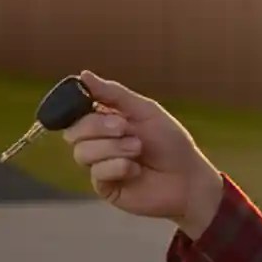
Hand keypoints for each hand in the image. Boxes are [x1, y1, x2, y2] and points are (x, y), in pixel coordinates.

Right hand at [63, 71, 224, 238]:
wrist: (187, 178)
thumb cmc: (170, 143)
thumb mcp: (144, 111)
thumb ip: (113, 94)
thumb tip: (83, 75)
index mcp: (105, 121)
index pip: (76, 112)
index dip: (77, 107)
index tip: (90, 102)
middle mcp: (98, 142)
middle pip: (73, 132)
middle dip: (98, 127)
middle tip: (125, 128)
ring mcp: (99, 165)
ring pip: (82, 152)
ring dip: (113, 148)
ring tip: (138, 149)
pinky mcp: (105, 187)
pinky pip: (96, 173)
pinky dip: (118, 167)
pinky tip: (136, 170)